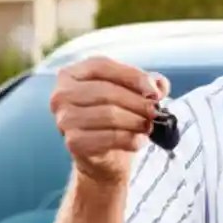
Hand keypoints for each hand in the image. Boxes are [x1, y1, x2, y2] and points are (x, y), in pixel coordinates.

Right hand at [50, 56, 167, 183]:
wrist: (104, 156)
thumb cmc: (116, 118)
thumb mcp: (130, 94)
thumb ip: (147, 84)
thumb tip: (160, 85)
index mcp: (72, 74)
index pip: (103, 66)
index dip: (133, 76)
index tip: (156, 92)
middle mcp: (61, 94)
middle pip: (106, 92)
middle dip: (138, 102)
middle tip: (156, 112)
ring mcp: (64, 119)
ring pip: (109, 115)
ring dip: (136, 121)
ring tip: (149, 126)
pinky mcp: (73, 142)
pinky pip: (109, 138)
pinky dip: (130, 139)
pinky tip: (139, 140)